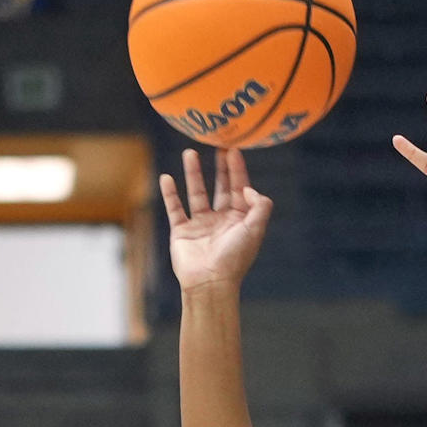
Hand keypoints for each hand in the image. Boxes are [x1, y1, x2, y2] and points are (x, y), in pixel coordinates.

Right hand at [159, 148, 274, 292]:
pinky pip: (174, 208)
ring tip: (190, 152)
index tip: (234, 149)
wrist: (209, 282)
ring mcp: (200, 224)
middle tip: (217, 144)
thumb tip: (247, 188)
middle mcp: (220, 219)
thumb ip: (259, 205)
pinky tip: (167, 177)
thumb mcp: (255, 229)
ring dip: (193, 173)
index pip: (238, 187)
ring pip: (196, 193)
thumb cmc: (234, 258)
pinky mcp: (182, 231)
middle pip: (220, 187)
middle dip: (219, 167)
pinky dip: (170, 193)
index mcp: (239, 219)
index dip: (237, 169)